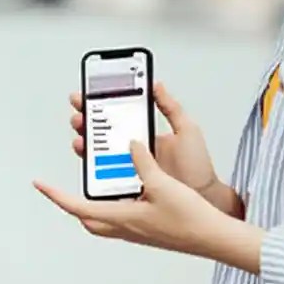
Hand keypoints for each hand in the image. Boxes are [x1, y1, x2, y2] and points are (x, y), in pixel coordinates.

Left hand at [35, 140, 229, 257]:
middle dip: (72, 202)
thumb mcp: (162, 184)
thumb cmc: (190, 218)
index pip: (78, 206)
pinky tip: (127, 190)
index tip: (39, 184)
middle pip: (87, 217)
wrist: (212, 238)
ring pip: (103, 220)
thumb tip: (130, 146)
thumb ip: (143, 163)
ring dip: (93, 204)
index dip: (56, 195)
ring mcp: (136, 232)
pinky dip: (114, 204)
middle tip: (64, 187)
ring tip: (95, 183)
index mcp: (122, 217)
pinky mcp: (148, 230)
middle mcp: (125, 228)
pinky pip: (121, 218)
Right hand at [70, 81, 220, 194]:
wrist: (204, 197)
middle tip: (79, 117)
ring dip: (85, 145)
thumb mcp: (187, 130)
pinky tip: (90, 163)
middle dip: (85, 123)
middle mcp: (134, 152)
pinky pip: (104, 179)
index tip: (87, 96)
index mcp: (145, 136)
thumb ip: (171, 107)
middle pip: (102, 136)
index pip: (117, 117)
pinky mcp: (126, 188)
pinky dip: (93, 171)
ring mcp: (129, 170)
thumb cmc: (198, 168)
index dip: (99, 106)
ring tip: (81, 139)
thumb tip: (156, 85)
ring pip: (98, 156)